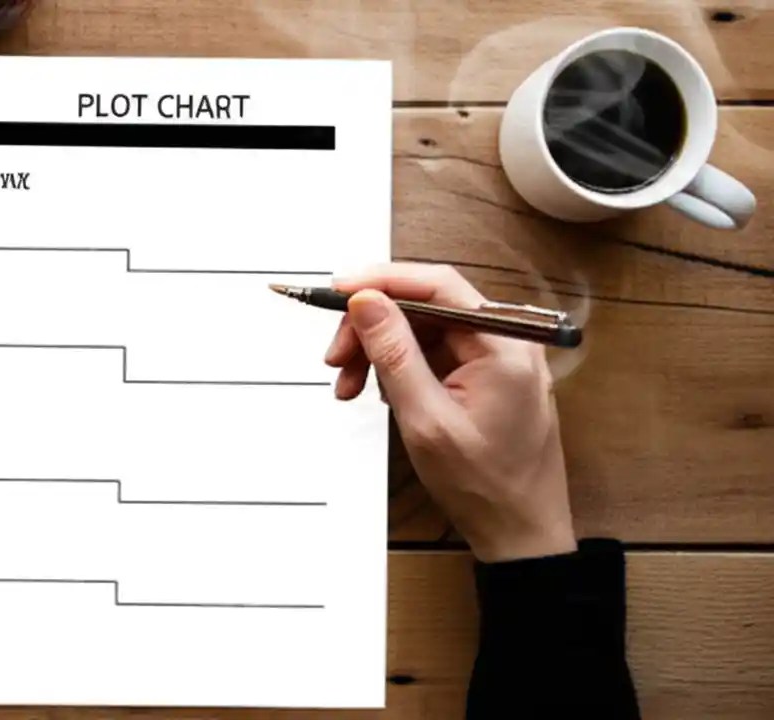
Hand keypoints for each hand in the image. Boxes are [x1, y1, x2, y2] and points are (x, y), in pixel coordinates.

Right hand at [324, 263, 574, 561]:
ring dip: (379, 350)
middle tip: (335, 357)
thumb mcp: (425, 420)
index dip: (382, 281)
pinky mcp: (484, 375)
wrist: (521, 533)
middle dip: (373, 326)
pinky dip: (398, 367)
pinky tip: (379, 391)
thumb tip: (365, 301)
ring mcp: (496, 358)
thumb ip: (393, 354)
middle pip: (426, 307)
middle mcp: (507, 341)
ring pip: (423, 330)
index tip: (338, 291)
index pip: (437, 286)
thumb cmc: (486, 487)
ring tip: (349, 386)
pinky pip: (432, 353)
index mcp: (505, 345)